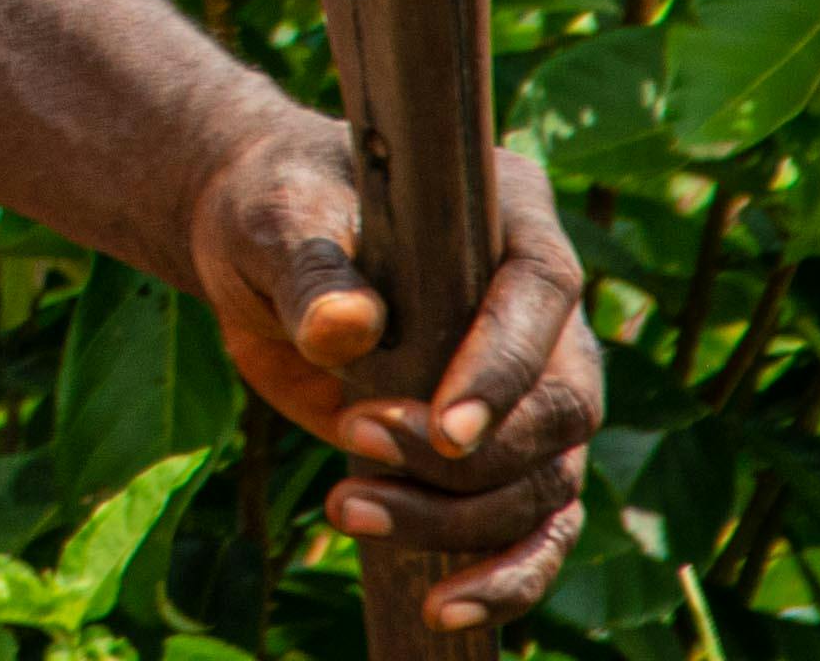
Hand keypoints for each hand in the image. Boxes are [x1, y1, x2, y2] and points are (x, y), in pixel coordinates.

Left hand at [190, 111, 603, 631]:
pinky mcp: (497, 457)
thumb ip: (312, 270)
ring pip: (545, 482)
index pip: (542, 294)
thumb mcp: (278, 218)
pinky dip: (500, 578)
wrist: (260, 250)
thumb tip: (347, 328)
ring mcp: (529, 391)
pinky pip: (533, 532)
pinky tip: (442, 610)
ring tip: (346, 509)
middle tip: (354, 440)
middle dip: (469, 455)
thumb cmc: (278, 209)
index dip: (505, 367)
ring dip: (458, 521)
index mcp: (510, 219)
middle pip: (560, 406)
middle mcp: (544, 313)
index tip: (443, 431)